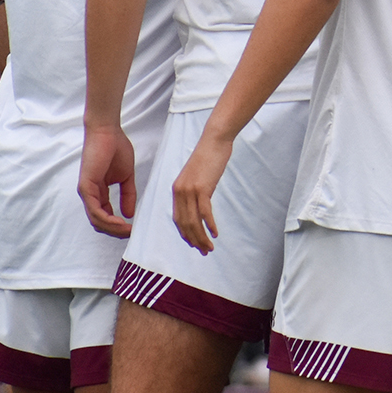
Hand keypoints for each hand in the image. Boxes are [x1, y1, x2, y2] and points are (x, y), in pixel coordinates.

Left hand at [78, 124, 136, 237]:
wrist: (107, 132)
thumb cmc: (115, 148)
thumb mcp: (126, 177)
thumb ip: (128, 195)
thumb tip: (129, 214)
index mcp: (99, 193)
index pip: (105, 217)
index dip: (118, 226)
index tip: (134, 229)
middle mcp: (90, 195)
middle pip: (99, 223)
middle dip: (116, 232)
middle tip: (131, 234)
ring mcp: (86, 192)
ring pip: (96, 220)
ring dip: (113, 229)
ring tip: (128, 230)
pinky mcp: (86, 187)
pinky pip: (95, 211)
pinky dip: (108, 220)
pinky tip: (120, 222)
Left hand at [170, 131, 233, 253]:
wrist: (214, 140)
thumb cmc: (208, 156)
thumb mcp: (197, 176)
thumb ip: (195, 190)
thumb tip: (200, 205)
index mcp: (176, 190)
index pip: (177, 218)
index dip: (185, 234)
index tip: (194, 244)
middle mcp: (179, 191)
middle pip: (184, 223)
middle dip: (194, 240)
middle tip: (203, 251)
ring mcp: (189, 190)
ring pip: (193, 221)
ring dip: (201, 237)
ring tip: (209, 248)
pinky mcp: (202, 188)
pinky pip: (204, 212)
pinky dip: (209, 225)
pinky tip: (215, 233)